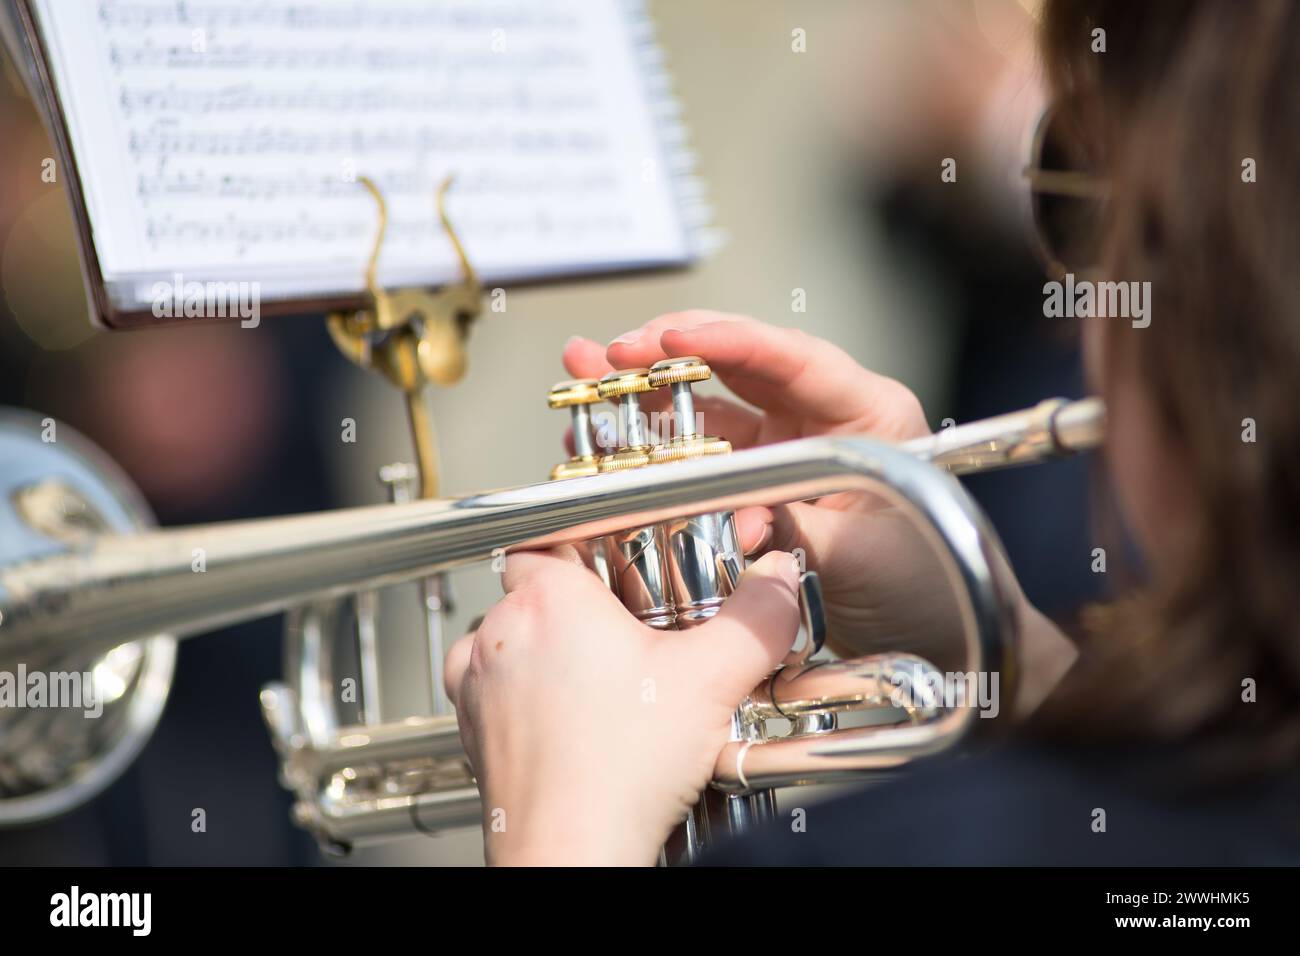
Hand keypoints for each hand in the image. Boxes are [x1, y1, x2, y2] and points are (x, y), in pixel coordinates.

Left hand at [445, 547, 800, 865]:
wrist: (573, 852)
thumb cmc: (621, 771)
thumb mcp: (712, 681)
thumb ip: (755, 619)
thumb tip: (778, 580)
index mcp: (549, 599)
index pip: (548, 539)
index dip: (583, 549)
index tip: (615, 569)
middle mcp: (499, 634)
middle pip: (533, 592)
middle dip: (577, 608)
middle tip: (625, 634)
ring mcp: (478, 684)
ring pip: (507, 641)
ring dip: (543, 651)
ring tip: (599, 680)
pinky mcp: (474, 731)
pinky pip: (492, 692)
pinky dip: (523, 697)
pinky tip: (570, 719)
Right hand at [564, 311, 970, 664]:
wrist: (938, 639)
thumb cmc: (927, 589)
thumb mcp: (865, 558)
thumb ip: (798, 530)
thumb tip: (738, 517)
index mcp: (869, 412)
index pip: (792, 357)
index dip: (727, 341)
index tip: (669, 341)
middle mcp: (824, 416)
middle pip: (739, 366)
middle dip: (667, 356)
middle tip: (607, 355)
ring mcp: (788, 445)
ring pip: (711, 406)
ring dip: (650, 398)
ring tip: (589, 388)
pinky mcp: (760, 480)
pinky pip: (702, 456)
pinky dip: (658, 450)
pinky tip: (611, 445)